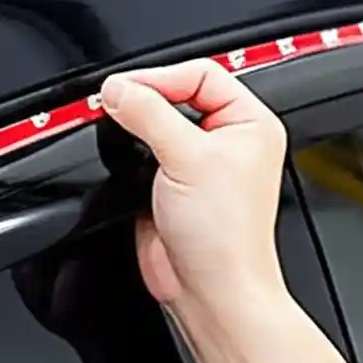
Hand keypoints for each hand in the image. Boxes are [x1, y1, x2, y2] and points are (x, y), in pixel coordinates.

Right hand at [99, 59, 287, 311]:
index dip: (161, 77)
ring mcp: (196, 164)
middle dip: (143, 98)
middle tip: (112, 104)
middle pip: (175, 96)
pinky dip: (124, 152)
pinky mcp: (168, 185)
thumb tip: (116, 89)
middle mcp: (226, 140)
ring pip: (155, 124)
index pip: (200, 74)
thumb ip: (148, 115)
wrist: (208, 288)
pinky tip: (116, 156)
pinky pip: (140, 154)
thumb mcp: (186, 158)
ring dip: (131, 125)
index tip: (126, 88)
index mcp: (250, 122)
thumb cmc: (225, 235)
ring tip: (112, 126)